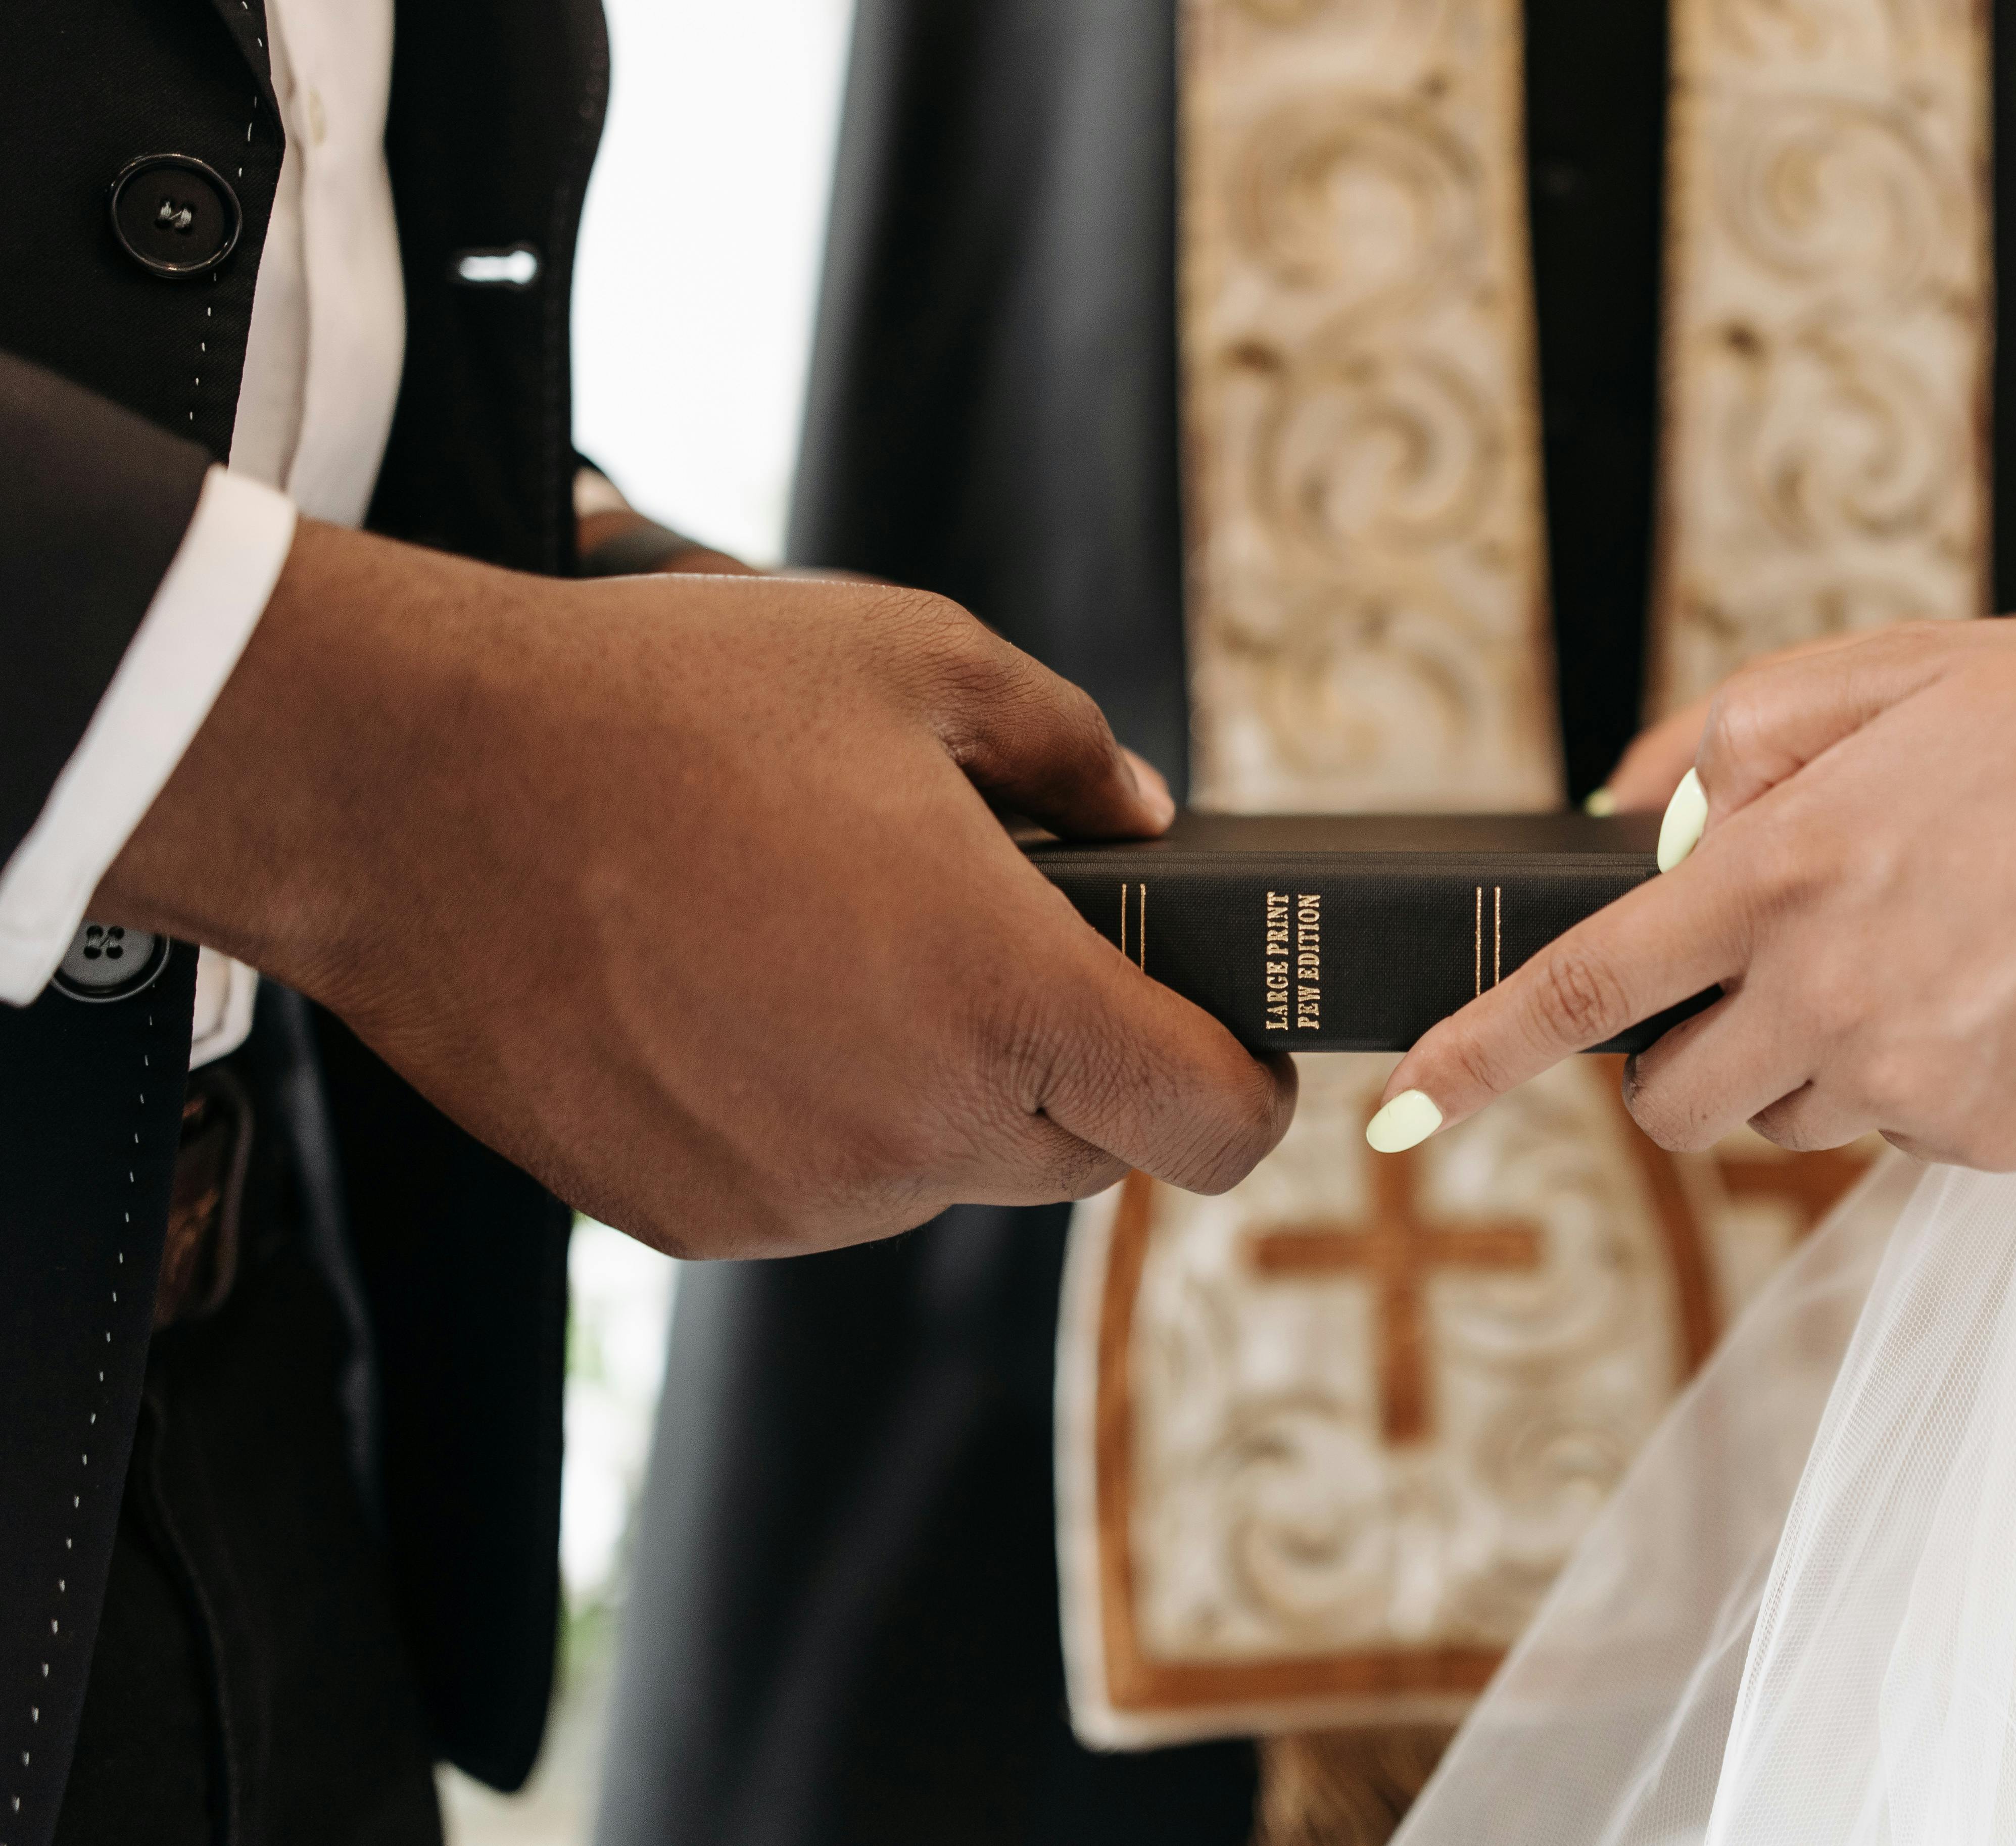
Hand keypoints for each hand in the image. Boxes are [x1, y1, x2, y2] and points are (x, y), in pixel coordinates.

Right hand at [101, 521, 1294, 1255]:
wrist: (413, 786)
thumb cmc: (668, 704)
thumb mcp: (915, 658)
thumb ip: (1074, 747)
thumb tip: (1150, 817)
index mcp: (1002, 1000)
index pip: (1216, 1129)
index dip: (1244, 1086)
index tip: (1220, 1034)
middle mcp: (913, 1132)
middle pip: (1089, 1158)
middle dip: (1084, 1068)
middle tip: (1006, 951)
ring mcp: (799, 1197)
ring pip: (950, 1175)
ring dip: (943, 1092)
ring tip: (843, 951)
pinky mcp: (697, 1221)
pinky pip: (824, 1192)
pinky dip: (823, 1120)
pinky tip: (745, 1003)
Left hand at [1376, 617, 2015, 1169]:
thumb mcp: (1895, 671)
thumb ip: (1733, 739)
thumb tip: (1626, 812)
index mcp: (1787, 872)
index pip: (1582, 991)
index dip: (1478, 1055)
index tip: (1408, 1105)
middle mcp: (1836, 996)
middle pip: (1676, 1103)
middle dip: (1681, 1061)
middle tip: (1757, 983)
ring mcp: (1922, 1081)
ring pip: (1795, 1120)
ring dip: (1815, 1060)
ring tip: (1932, 952)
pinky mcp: (2003, 1138)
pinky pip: (1909, 1131)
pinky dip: (1927, 1076)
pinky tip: (2012, 987)